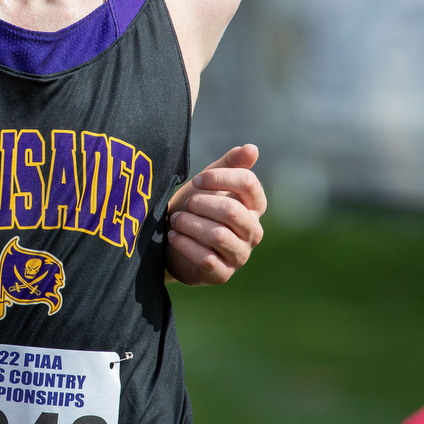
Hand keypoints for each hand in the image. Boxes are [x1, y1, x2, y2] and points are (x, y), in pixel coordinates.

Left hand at [165, 144, 265, 285]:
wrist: (170, 242)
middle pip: (232, 211)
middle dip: (202, 204)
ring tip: (176, 220)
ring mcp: (239, 255)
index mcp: (253, 206)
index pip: (249, 184)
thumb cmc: (193, 208)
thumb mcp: (208, 184)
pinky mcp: (222, 275)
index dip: (220, 178)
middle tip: (185, 205)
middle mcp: (253, 232)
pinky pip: (207, 259)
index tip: (195, 180)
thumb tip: (252, 148)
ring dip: (191, 225)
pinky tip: (173, 237)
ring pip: (219, 236)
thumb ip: (229, 165)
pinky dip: (186, 245)